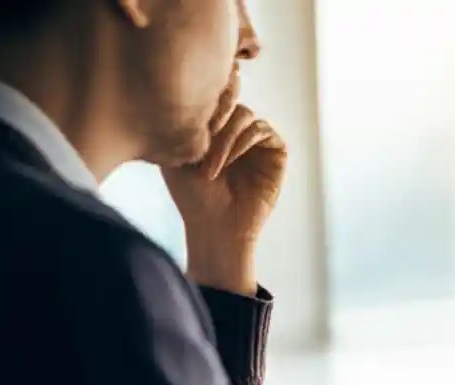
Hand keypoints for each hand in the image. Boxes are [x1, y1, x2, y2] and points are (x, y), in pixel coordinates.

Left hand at [162, 76, 286, 295]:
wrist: (214, 227)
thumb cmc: (191, 196)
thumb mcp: (178, 153)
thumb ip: (185, 121)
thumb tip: (197, 88)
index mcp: (215, 127)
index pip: (214, 96)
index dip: (203, 101)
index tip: (187, 123)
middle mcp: (237, 130)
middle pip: (229, 101)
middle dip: (212, 119)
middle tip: (199, 142)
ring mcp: (258, 141)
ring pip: (245, 115)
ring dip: (225, 138)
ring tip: (210, 166)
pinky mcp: (276, 153)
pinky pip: (263, 131)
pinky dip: (243, 142)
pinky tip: (228, 162)